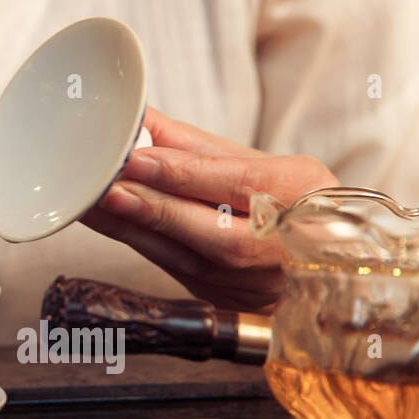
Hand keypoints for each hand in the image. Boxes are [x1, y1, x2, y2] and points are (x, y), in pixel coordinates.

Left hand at [79, 107, 338, 311]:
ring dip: (126, 226)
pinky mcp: (216, 298)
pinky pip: (169, 267)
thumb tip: (142, 120)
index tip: (135, 157)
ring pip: (177, 254)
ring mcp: (243, 281)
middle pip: (204, 229)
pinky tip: (101, 221)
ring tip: (86, 199)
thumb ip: (199, 146)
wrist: (332, 272)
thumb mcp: (270, 162)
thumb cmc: (299, 204)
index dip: (179, 172)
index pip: (234, 184)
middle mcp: (272, 246)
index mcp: (294, 196)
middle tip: (102, 184)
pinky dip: (135, 241)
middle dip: (147, 206)